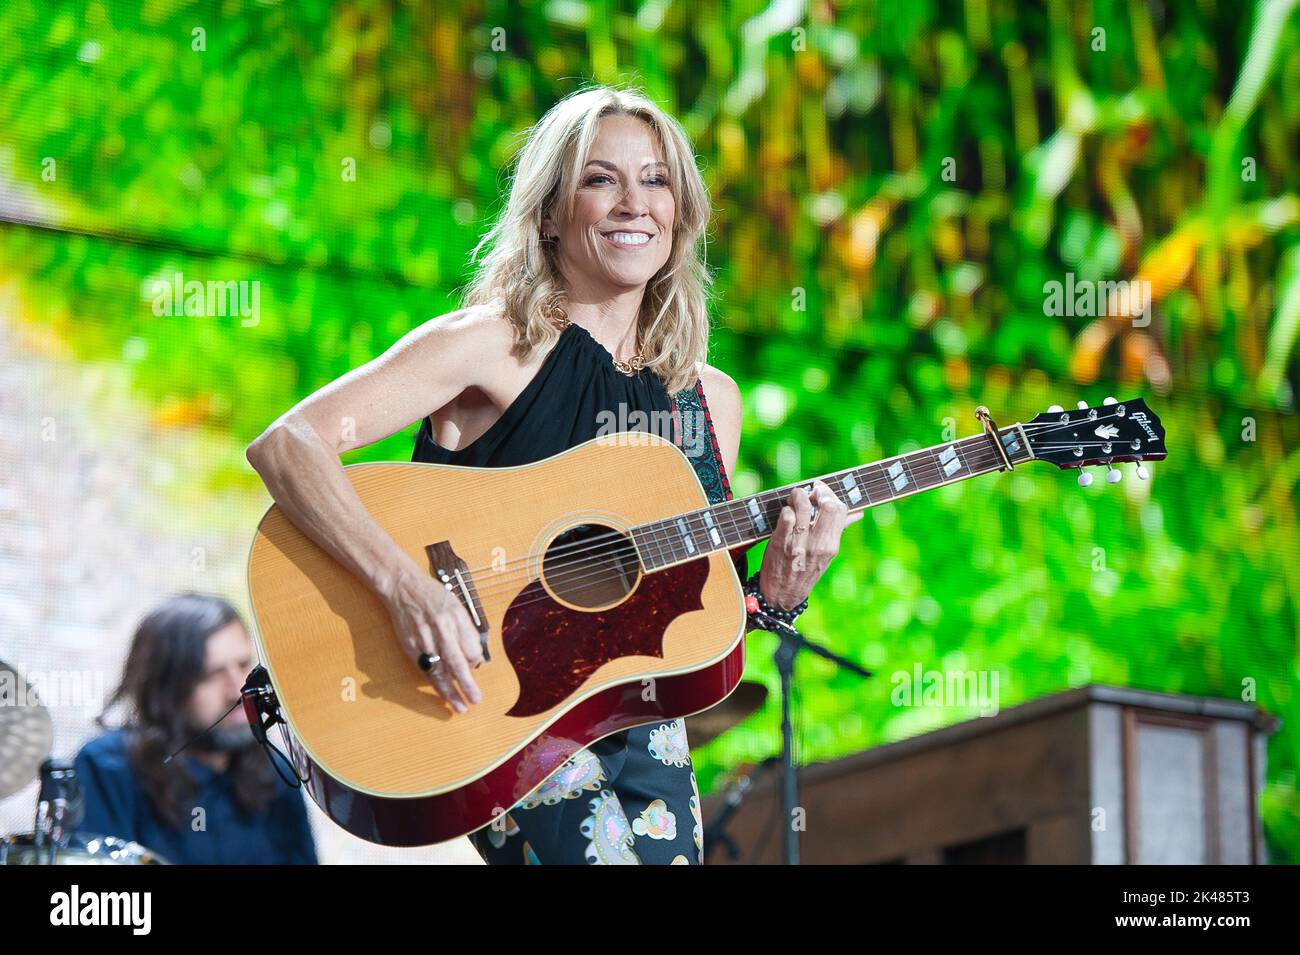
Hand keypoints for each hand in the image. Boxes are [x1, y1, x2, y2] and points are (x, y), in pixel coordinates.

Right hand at [382, 565, 483, 714]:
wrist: (403, 588)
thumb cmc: (433, 596)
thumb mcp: (457, 605)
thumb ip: (466, 630)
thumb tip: (474, 657)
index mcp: (456, 617)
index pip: (471, 647)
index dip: (475, 660)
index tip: (476, 665)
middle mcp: (440, 629)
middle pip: (456, 662)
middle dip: (467, 684)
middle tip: (476, 700)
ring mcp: (423, 639)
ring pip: (438, 671)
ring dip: (449, 692)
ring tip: (459, 707)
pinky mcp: (410, 646)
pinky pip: (424, 669)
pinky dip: (434, 683)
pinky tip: (441, 693)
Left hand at [758, 480, 862, 608]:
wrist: (782, 595)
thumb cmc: (805, 570)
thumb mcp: (826, 554)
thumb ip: (839, 530)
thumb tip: (858, 513)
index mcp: (831, 545)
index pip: (840, 510)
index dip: (831, 494)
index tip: (821, 491)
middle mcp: (818, 544)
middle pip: (828, 505)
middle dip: (818, 491)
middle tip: (810, 491)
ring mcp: (798, 543)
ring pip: (803, 506)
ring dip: (798, 495)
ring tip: (795, 498)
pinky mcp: (779, 542)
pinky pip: (785, 516)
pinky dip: (785, 509)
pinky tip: (786, 513)